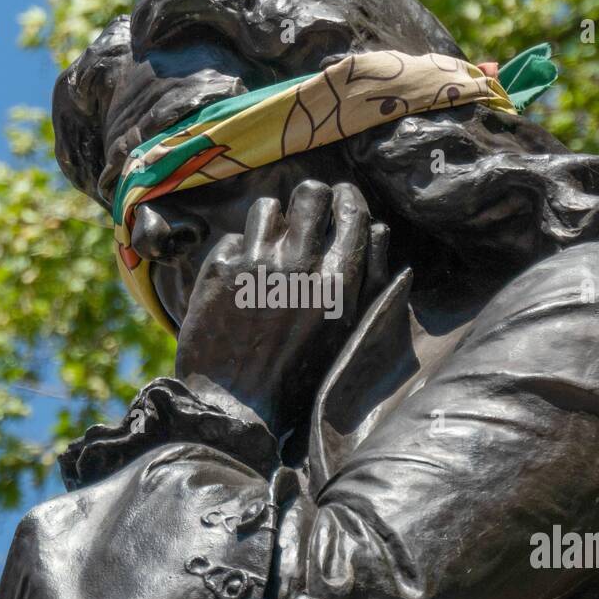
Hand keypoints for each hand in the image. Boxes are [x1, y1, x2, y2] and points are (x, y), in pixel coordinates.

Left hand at [175, 181, 388, 437]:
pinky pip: (233, 236)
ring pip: (269, 206)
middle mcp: (299, 263)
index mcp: (338, 280)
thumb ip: (368, 281)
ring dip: (271, 223)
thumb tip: (378, 230)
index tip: (339, 201)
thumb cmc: (297, 374)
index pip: (351, 209)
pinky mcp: (220, 269)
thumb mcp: (346, 332)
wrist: (235, 405)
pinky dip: (238, 252)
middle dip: (310, 200)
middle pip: (311, 193)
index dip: (346, 199)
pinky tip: (239, 279)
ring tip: (268, 247)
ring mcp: (256, 262)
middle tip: (304, 215)